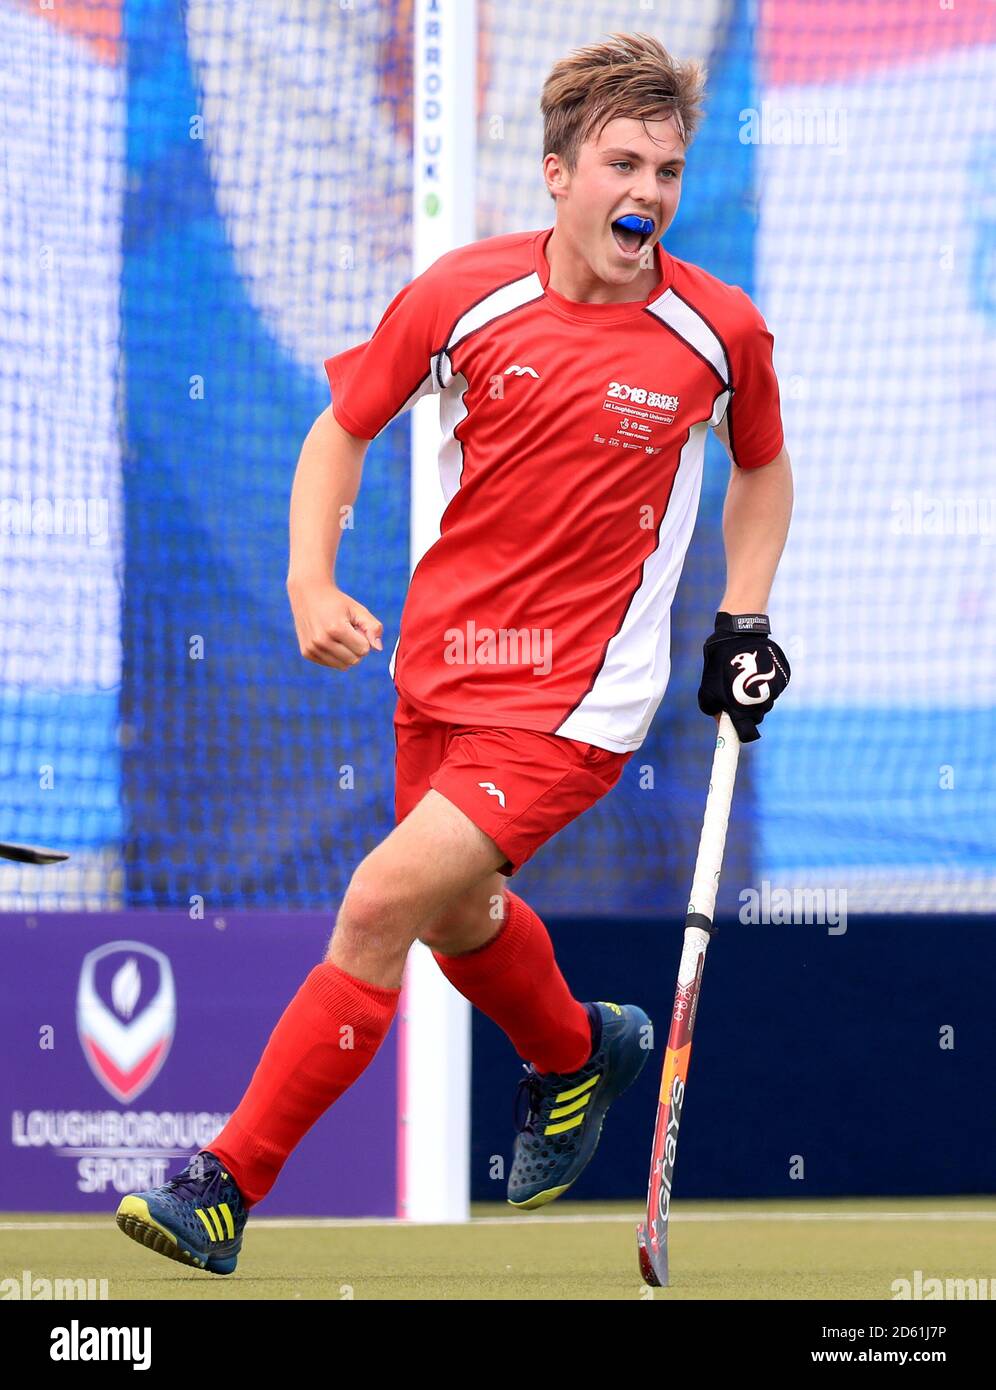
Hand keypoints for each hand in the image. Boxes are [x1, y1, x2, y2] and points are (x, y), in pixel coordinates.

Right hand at [286, 578, 383, 670]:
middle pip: (354, 660)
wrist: (308, 594)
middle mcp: (321, 640)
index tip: (356, 627)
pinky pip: (331, 664)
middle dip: (357, 648)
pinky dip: (335, 655)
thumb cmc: (337, 603)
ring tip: (339, 636)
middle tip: (348, 631)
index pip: (364, 650)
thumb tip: (378, 648)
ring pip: (343, 666)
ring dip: (346, 653)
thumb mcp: (358, 610)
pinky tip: (329, 639)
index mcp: (335, 628)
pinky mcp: (306, 653)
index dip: (364, 638)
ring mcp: (312, 648)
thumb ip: (373, 627)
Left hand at [697, 611, 789, 742]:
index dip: (742, 734)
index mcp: (743, 707)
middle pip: (758, 716)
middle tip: (736, 696)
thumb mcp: (708, 688)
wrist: (739, 634)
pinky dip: (767, 682)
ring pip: (767, 701)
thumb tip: (721, 723)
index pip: (748, 733)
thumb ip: (714, 710)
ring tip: (746, 677)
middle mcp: (763, 701)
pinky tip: (756, 670)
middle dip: (748, 711)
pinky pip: (775, 687)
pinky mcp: (783, 676)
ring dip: (757, 695)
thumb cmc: (720, 663)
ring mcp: (776, 689)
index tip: (739, 733)